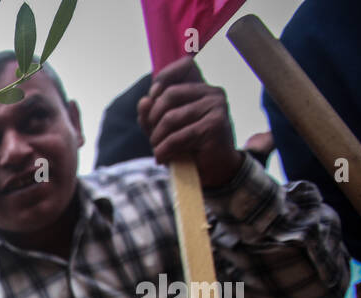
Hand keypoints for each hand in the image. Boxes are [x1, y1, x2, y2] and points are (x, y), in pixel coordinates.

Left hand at [137, 56, 240, 187]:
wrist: (213, 170)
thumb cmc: (188, 146)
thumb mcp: (164, 128)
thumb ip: (151, 114)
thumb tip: (144, 101)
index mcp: (202, 88)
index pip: (186, 65)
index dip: (164, 77)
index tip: (153, 98)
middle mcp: (213, 93)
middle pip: (170, 94)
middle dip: (153, 117)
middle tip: (152, 136)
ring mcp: (217, 107)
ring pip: (170, 117)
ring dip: (157, 138)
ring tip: (157, 149)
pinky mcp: (215, 125)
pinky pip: (178, 136)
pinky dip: (163, 150)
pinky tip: (162, 158)